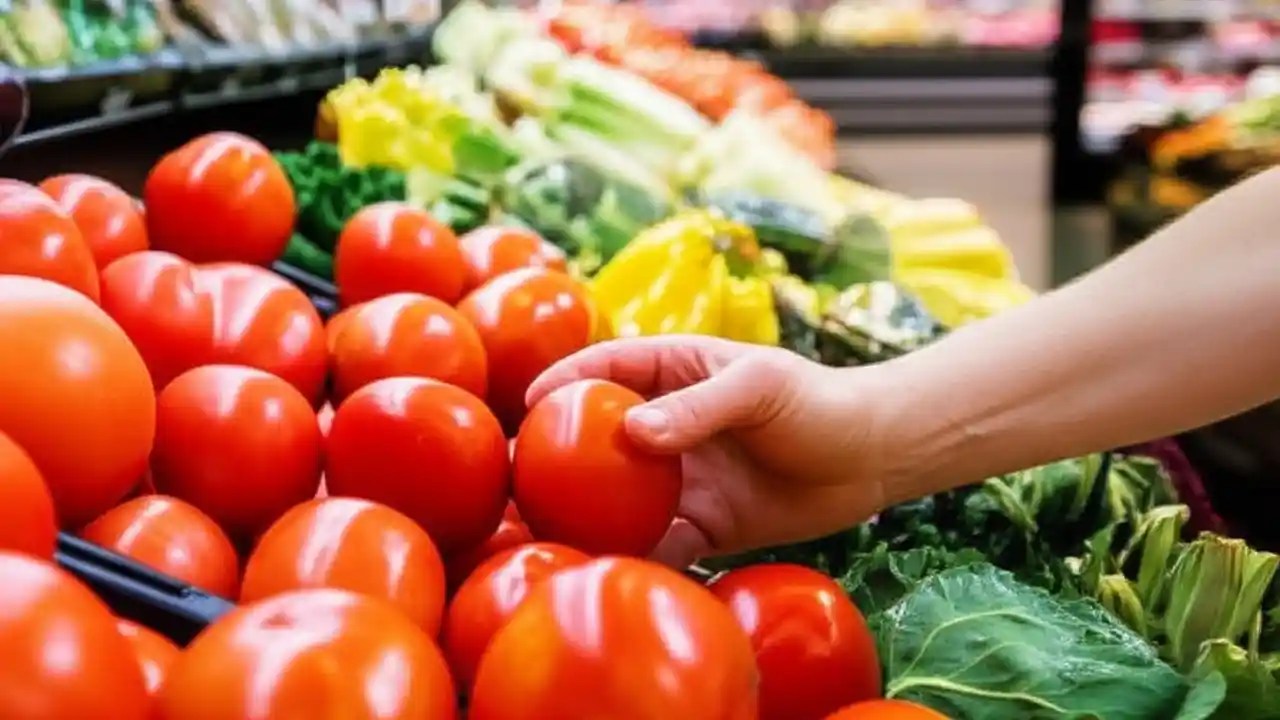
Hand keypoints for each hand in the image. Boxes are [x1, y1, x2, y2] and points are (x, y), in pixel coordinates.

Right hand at [526, 335, 898, 567]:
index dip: (567, 381)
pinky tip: (615, 565)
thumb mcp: (760, 388)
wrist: (873, 458)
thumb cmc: (818, 402)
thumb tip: (633, 433)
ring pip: (625, 496)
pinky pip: (662, 541)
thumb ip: (699, 408)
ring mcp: (687, 476)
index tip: (529, 404)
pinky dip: (640, 553)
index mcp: (679, 371)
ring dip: (593, 512)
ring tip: (551, 530)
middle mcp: (673, 424)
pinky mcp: (707, 523)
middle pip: (603, 439)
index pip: (610, 368)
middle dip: (562, 455)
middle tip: (523, 477)